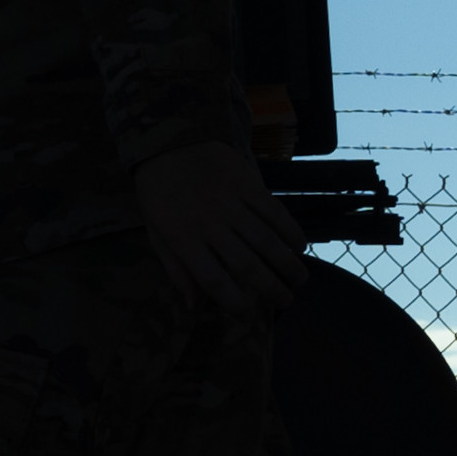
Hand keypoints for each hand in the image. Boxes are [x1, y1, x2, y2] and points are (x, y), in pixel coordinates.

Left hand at [132, 138, 304, 310]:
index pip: (214, 280)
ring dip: (288, 264)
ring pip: (267, 241)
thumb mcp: (156, 232)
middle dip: (271, 288)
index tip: (248, 314)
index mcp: (184, 240)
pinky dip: (289, 230)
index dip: (234, 302)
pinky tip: (298, 246)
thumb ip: (176, 268)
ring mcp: (231, 204)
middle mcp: (210, 225)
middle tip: (286, 301)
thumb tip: (193, 305)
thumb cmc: (159, 193)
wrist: (169, 141)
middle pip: (247, 265)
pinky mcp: (247, 184)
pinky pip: (274, 211)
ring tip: (300, 280)